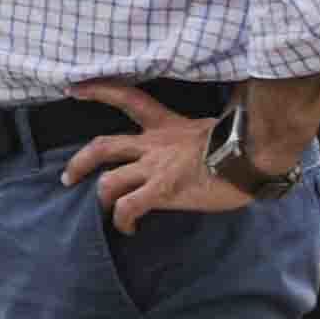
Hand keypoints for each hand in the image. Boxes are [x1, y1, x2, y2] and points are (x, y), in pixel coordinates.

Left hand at [76, 78, 254, 225]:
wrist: (252, 155)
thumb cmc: (242, 140)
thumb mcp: (213, 125)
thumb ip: (196, 130)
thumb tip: (211, 127)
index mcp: (166, 124)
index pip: (128, 99)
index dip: (99, 91)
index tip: (74, 89)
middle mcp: (153, 145)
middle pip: (103, 147)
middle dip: (79, 163)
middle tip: (67, 177)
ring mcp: (155, 168)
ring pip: (109, 181)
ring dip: (101, 198)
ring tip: (105, 211)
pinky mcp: (162, 191)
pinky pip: (129, 207)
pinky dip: (122, 219)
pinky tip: (129, 229)